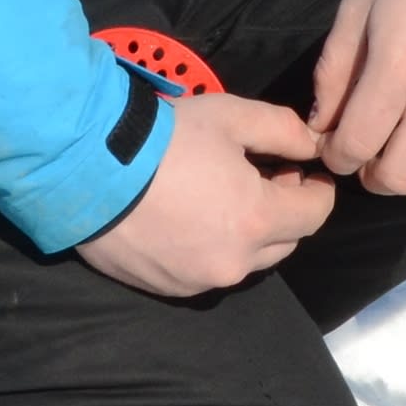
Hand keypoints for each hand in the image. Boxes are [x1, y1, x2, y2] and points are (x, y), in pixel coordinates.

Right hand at [75, 92, 334, 297]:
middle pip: (285, 241)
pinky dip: (211, 247)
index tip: (304, 169)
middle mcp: (235, 262)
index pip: (316, 214)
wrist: (87, 169)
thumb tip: (312, 147)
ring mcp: (200, 280)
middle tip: (265, 176)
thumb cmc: (165, 139)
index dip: (317, 188)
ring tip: (222, 198)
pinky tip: (189, 219)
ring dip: (248, 232)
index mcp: (258, 220)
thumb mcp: (232, 116)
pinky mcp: (169, 288)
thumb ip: (284, 131)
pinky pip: (208, 270)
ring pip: (247, 260)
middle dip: (284, 210)